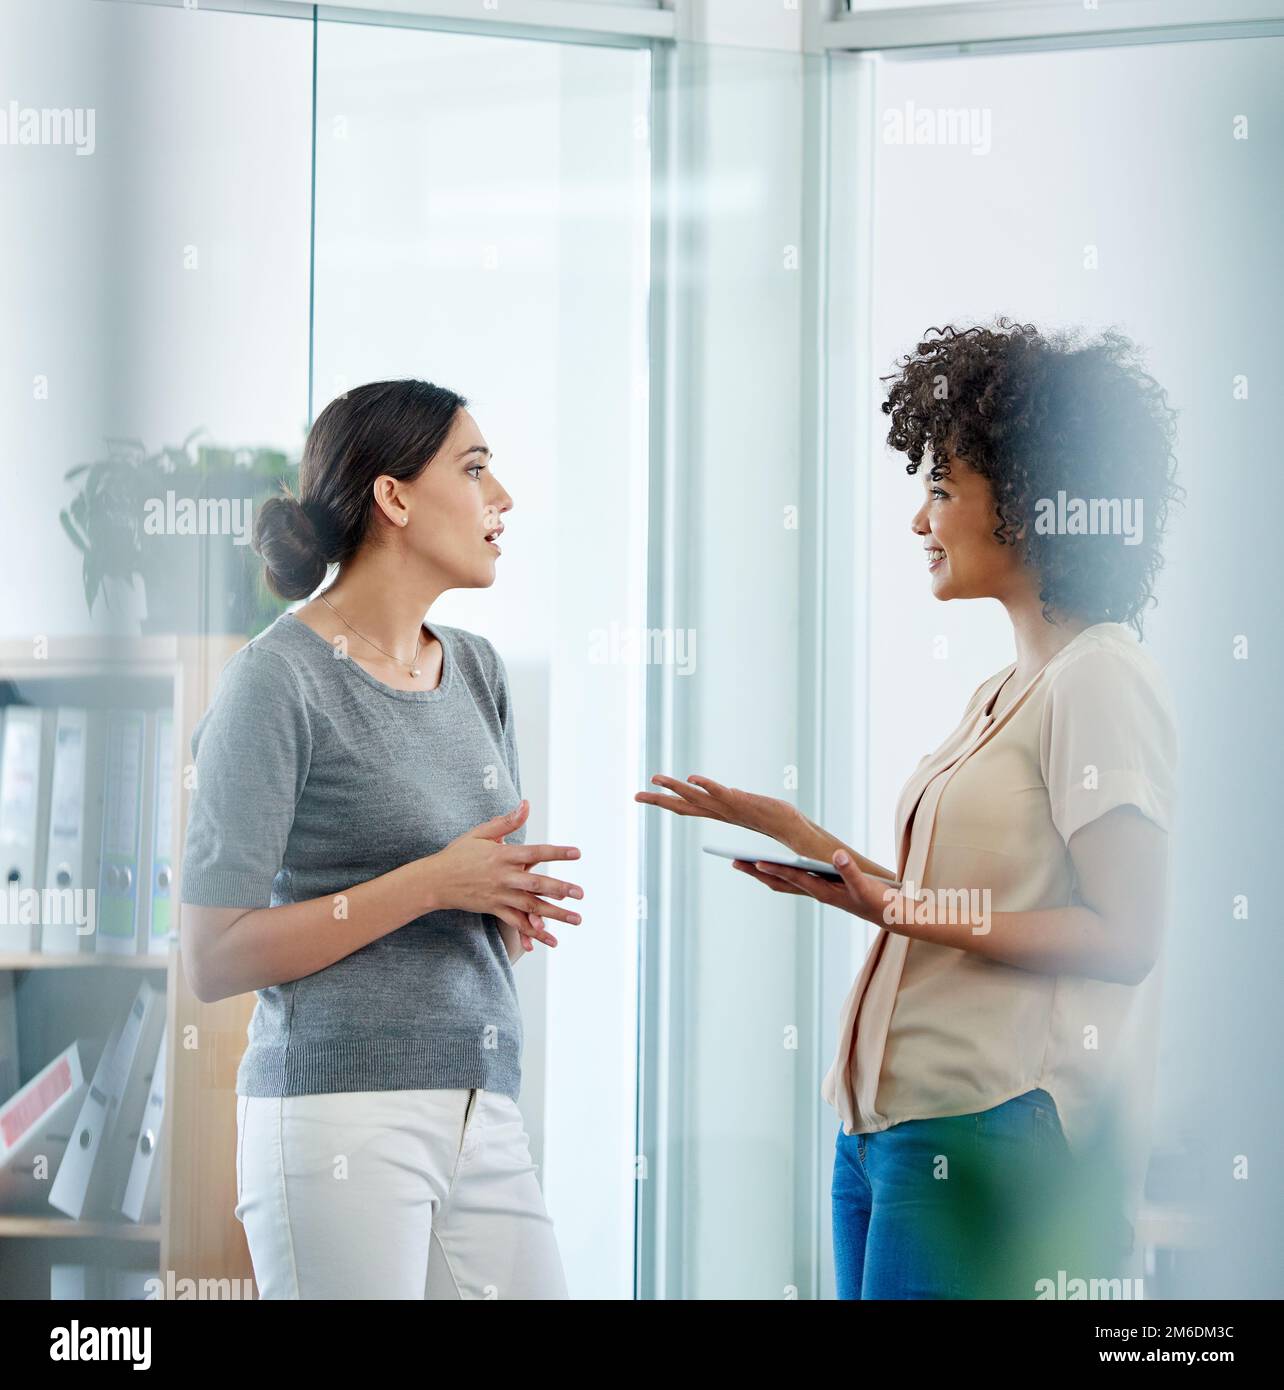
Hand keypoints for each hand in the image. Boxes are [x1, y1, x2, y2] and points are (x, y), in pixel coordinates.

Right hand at [423, 800, 582, 949]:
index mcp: (503, 855)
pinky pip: (516, 923)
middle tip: (581, 893)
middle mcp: (504, 876)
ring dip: (555, 914)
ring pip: (530, 907)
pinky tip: (550, 940)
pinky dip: (532, 933)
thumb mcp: (480, 833)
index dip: (556, 853)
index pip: (535, 853)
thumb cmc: (458, 853)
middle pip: (536, 883)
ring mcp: (499, 895)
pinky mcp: (493, 909)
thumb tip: (527, 804)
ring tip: (576, 919)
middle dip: (560, 889)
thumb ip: (506, 822)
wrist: (434, 880)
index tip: (577, 853)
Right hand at [634, 773, 801, 843]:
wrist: (797, 832)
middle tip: (636, 795)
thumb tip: (725, 792)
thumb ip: (733, 800)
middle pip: (683, 806)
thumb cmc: (777, 820)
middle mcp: (721, 813)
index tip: (645, 796)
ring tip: (656, 778)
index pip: (687, 808)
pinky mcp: (743, 803)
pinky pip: (721, 793)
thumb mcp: (749, 807)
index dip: (665, 802)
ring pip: (696, 798)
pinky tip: (692, 778)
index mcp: (720, 814)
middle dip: (658, 800)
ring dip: (675, 788)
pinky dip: (706, 786)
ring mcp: (730, 808)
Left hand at [731, 850, 900, 926]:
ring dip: (765, 874)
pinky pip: (797, 882)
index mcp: (825, 892)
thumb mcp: (868, 887)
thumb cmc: (880, 902)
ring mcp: (820, 893)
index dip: (775, 869)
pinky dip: (782, 874)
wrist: (892, 917)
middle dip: (757, 872)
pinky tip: (776, 867)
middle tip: (733, 861)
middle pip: (781, 882)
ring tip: (746, 863)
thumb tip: (836, 854)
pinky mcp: (825, 891)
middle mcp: (817, 893)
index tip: (754, 861)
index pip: (794, 878)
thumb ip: (851, 871)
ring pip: (786, 884)